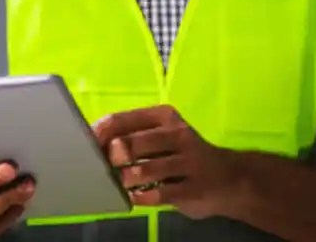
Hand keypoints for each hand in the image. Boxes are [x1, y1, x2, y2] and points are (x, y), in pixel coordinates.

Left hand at [93, 105, 244, 219]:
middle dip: (111, 160)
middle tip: (105, 169)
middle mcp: (178, 134)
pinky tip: (136, 197)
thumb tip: (93, 140)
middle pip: (130, 145)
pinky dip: (141, 198)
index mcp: (165, 116)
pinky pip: (158, 195)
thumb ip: (133, 135)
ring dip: (126, 181)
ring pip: (143, 171)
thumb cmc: (185, 155)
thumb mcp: (164, 136)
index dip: (99, 135)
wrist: (231, 179)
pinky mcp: (193, 188)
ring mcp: (188, 161)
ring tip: (122, 184)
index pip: (121, 120)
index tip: (85, 146)